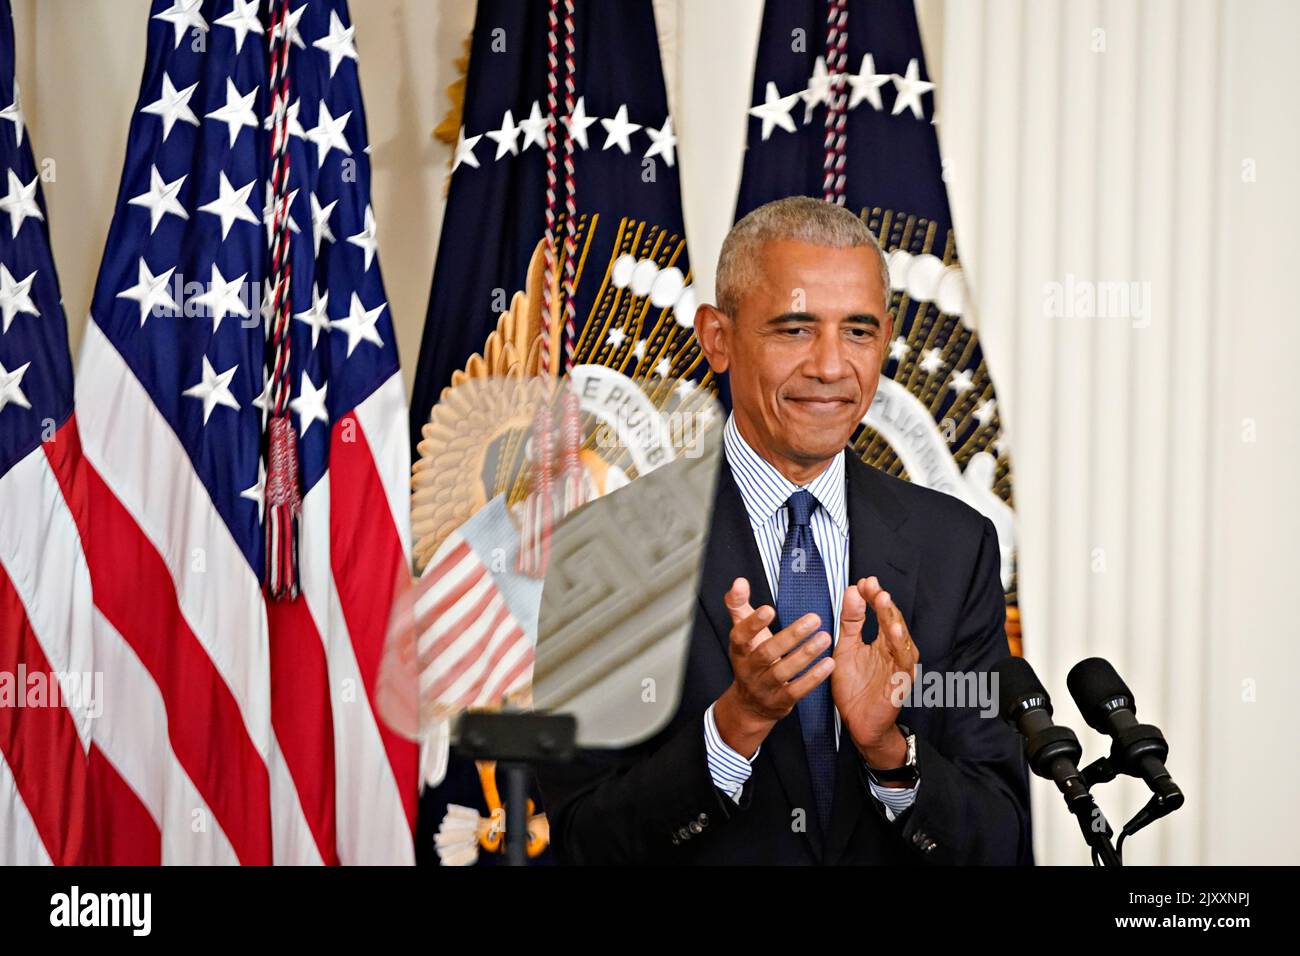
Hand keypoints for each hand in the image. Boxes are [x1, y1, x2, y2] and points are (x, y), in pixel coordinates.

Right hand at [712, 577, 834, 757]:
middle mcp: (749, 669)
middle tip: (814, 619)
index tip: (770, 609)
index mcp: (740, 649)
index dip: (753, 624)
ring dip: (805, 654)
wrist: (750, 704)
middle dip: (790, 636)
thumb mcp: (742, 633)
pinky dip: (813, 677)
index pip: (741, 636)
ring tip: (824, 638)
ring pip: (783, 672)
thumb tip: (739, 581)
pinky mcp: (781, 701)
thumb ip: (739, 605)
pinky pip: (797, 690)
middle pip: (767, 653)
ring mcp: (764, 687)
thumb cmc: (751, 658)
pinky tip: (828, 663)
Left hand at [831, 576, 919, 772]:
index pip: (881, 614)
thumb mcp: (846, 648)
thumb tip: (853, 591)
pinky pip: (903, 665)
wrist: (858, 724)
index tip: (864, 581)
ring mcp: (899, 668)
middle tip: (874, 586)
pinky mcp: (900, 684)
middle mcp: (894, 652)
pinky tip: (894, 634)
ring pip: (902, 640)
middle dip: (883, 603)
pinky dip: (900, 649)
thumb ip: (850, 622)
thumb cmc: (855, 687)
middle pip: (893, 622)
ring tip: (885, 602)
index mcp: (882, 642)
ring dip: (893, 620)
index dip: (873, 597)